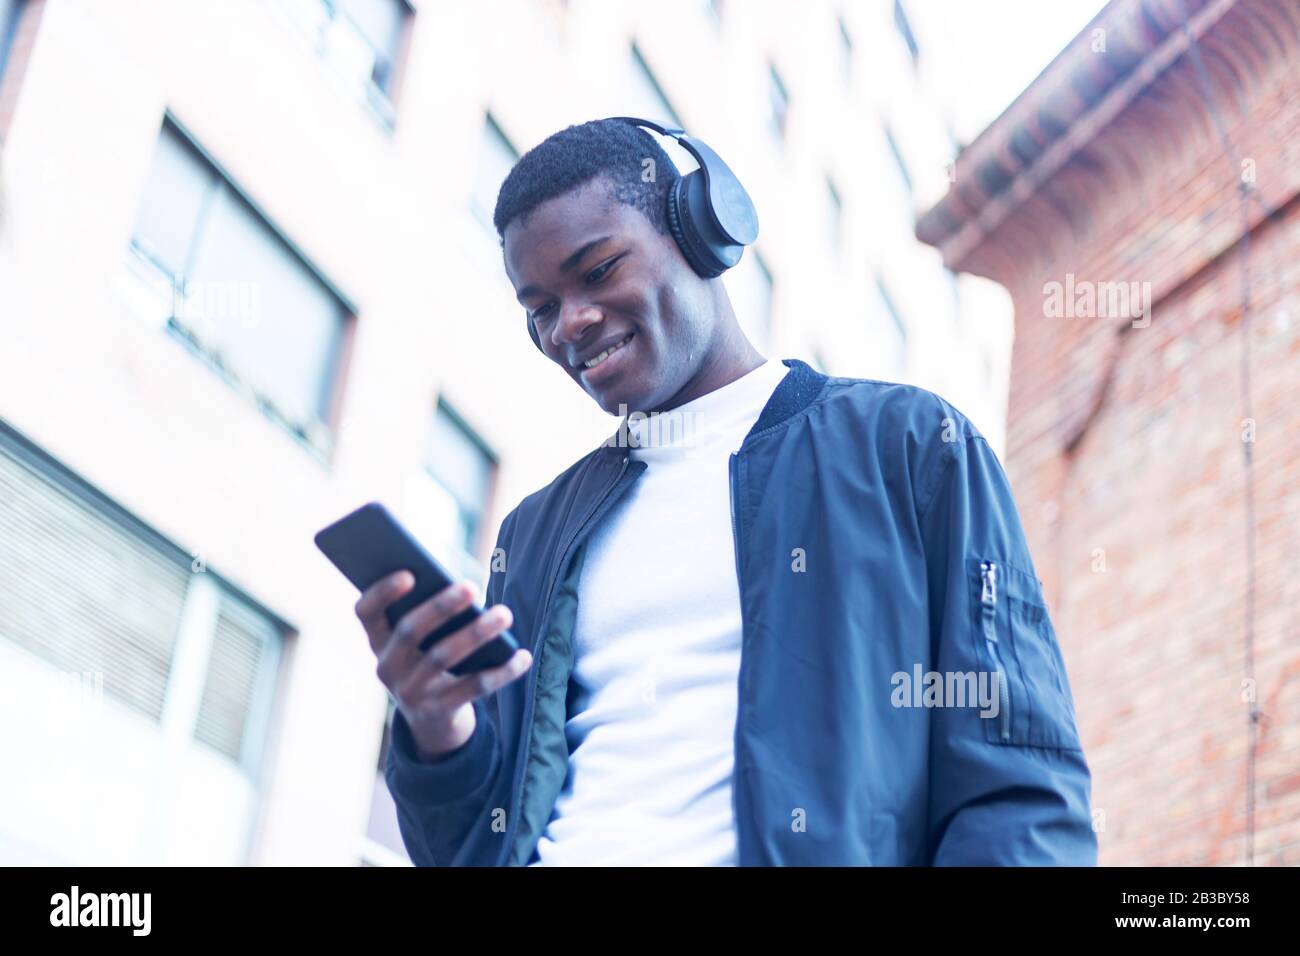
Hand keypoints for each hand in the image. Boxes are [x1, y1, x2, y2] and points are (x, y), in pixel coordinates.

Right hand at [355, 571, 531, 760]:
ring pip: (444, 657)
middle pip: (410, 631)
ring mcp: (410, 693)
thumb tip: (465, 589)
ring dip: (476, 633)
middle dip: (441, 607)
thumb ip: (430, 615)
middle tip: (472, 586)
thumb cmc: (431, 660)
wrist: (432, 722)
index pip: (365, 612)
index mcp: (378, 641)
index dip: (382, 592)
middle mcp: (387, 667)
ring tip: (504, 614)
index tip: (410, 573)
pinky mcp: (438, 712)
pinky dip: (502, 671)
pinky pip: (473, 688)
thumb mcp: (421, 642)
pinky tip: (523, 655)